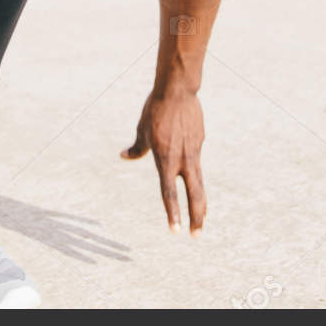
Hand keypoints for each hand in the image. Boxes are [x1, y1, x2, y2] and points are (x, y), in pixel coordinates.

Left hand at [121, 89, 205, 234]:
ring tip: (201, 217)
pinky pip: (194, 157)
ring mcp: (194, 150)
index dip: (172, 213)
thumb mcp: (142, 130)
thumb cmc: (155, 110)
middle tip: (196, 236)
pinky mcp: (200, 140)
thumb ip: (137, 148)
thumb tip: (124, 156)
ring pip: (199, 181)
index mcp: (165, 159)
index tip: (175, 231)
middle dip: (196, 217)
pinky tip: (184, 148)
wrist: (178, 90)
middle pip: (194, 194)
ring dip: (200, 202)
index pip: (168, 192)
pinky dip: (191, 163)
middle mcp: (183, 159)